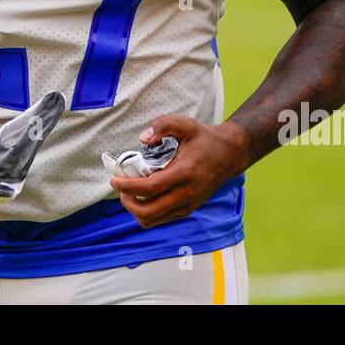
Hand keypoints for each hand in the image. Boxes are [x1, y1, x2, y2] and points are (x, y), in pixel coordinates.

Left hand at [109, 115, 250, 228]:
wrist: (229, 155)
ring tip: (129, 193)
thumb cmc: (205, 139)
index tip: (115, 180)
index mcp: (184, 173)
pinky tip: (143, 196)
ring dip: (136, 210)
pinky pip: (161, 219)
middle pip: (149, 212)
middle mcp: (186, 193)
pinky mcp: (188, 210)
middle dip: (128, 203)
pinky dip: (147, 212)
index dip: (128, 187)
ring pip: (153, 220)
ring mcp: (187, 205)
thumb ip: (163, 125)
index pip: (150, 188)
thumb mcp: (185, 124)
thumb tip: (142, 138)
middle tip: (120, 188)